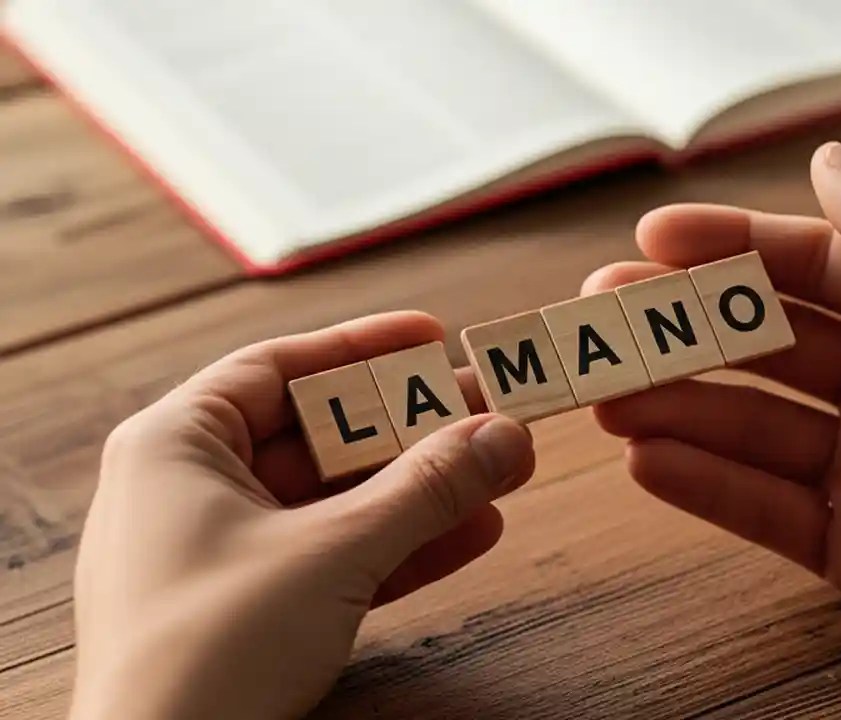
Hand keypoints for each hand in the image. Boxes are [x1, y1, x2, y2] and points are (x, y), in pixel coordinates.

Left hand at [71, 312, 534, 719]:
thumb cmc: (206, 653)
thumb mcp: (332, 552)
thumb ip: (425, 489)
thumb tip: (504, 434)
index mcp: (175, 445)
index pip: (278, 368)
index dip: (362, 349)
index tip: (434, 338)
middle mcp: (191, 490)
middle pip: (321, 433)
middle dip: (413, 430)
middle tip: (487, 414)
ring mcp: (222, 552)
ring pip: (338, 500)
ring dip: (422, 492)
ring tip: (501, 473)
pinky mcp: (253, 608)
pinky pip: (337, 556)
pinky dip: (400, 547)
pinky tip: (470, 535)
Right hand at [583, 143, 840, 718]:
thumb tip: (831, 159)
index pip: (802, 266)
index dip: (725, 249)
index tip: (650, 241)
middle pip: (760, 346)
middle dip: (677, 332)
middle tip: (598, 322)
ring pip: (747, 426)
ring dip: (674, 408)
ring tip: (604, 398)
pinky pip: (760, 505)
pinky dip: (703, 483)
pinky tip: (646, 461)